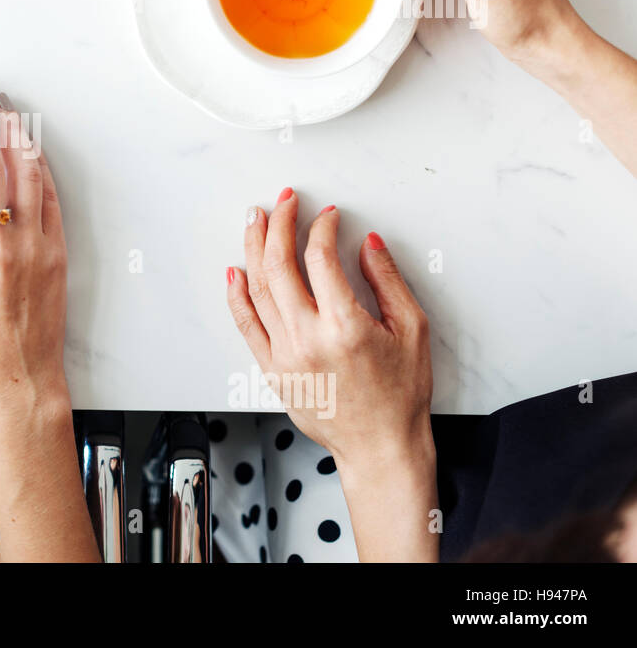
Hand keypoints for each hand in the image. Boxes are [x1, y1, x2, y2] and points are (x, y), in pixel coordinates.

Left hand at [224, 190, 432, 468]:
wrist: (380, 446)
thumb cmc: (399, 395)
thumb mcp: (412, 330)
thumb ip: (388, 281)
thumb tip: (367, 243)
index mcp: (345, 326)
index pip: (320, 259)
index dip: (321, 228)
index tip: (326, 215)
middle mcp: (308, 338)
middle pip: (279, 266)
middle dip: (279, 225)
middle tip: (283, 201)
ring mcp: (284, 355)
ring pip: (257, 289)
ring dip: (254, 248)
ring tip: (255, 221)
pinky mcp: (271, 369)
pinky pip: (245, 324)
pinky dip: (237, 295)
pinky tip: (235, 271)